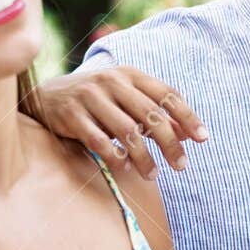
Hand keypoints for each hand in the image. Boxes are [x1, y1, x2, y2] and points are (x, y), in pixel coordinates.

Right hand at [37, 65, 207, 178]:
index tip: (202, 139)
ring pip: (127, 131)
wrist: (47, 96)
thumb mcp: (126, 99)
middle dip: (169, 144)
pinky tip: (124, 169)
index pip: (166, 94)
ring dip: (144, 157)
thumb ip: (154, 113)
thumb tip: (187, 133)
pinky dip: (114, 157)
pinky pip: (98, 140)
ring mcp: (90, 96)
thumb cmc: (97, 100)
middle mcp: (111, 81)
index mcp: (130, 74)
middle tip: (181, 166)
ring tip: (152, 175)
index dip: (187, 116)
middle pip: (150, 115)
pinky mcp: (71, 115)